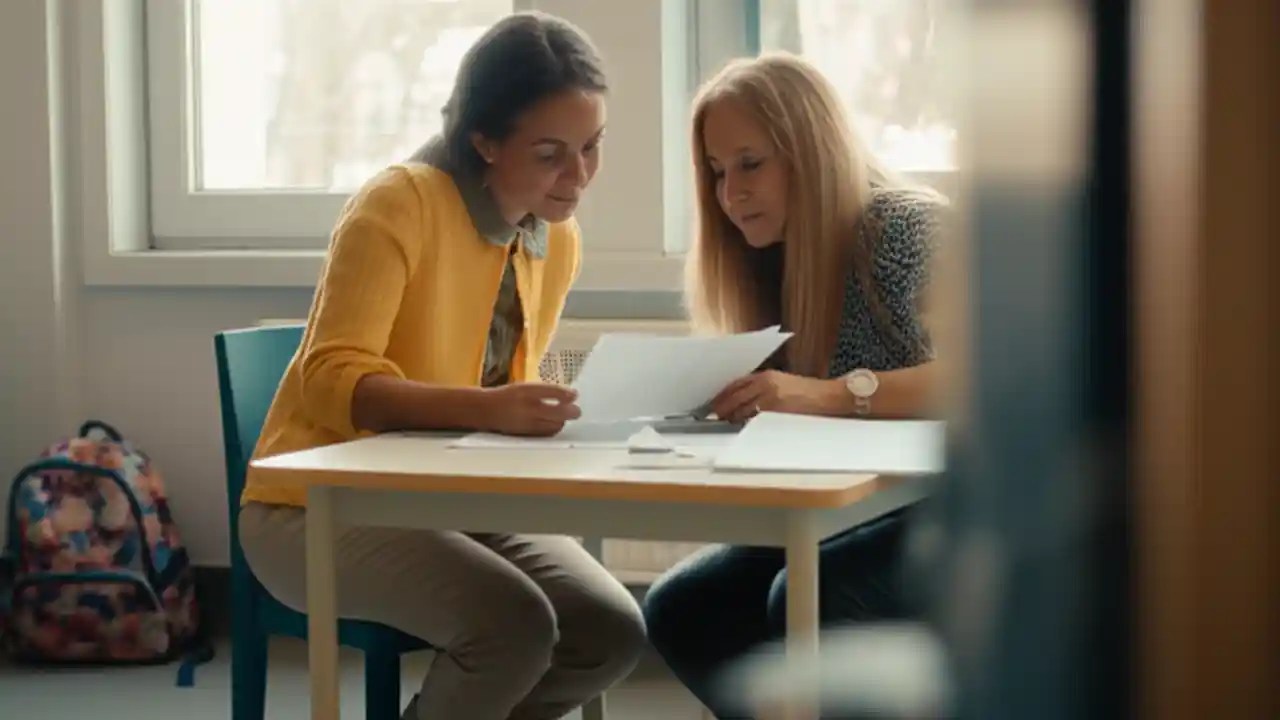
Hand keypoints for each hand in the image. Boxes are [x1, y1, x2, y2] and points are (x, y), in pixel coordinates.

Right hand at [481, 383, 580, 436]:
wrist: (485, 410)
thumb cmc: (507, 396)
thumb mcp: (524, 387)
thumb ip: (545, 391)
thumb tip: (570, 395)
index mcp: (526, 392)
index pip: (551, 392)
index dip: (566, 394)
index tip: (575, 395)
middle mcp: (527, 408)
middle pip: (558, 413)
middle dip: (571, 412)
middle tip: (576, 410)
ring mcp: (527, 423)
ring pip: (555, 425)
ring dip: (562, 420)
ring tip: (563, 416)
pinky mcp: (527, 434)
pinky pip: (547, 433)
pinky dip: (554, 428)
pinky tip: (554, 423)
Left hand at [710, 370, 845, 423]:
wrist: (827, 396)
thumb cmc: (807, 392)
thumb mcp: (783, 383)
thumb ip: (762, 387)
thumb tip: (741, 398)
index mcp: (767, 375)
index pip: (737, 383)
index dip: (723, 393)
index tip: (715, 400)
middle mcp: (766, 383)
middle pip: (735, 396)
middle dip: (723, 406)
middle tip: (715, 413)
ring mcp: (770, 397)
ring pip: (742, 408)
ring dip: (732, 416)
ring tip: (726, 420)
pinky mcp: (776, 411)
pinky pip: (754, 418)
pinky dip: (745, 422)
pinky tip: (741, 425)